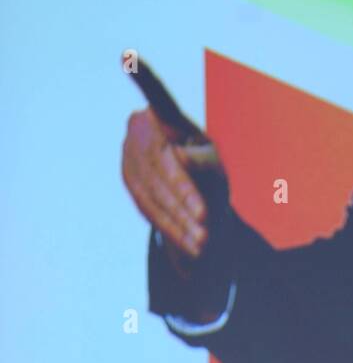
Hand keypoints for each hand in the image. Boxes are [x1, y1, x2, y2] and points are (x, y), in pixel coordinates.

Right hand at [121, 105, 223, 260]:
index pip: (168, 159)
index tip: (203, 215)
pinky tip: (188, 247)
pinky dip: (168, 229)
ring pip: (150, 199)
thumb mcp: (214, 161)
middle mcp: (135, 132)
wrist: (193, 172)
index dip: (184, 189)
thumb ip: (203, 158)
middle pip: (158, 182)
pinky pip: (146, 209)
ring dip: (176, 227)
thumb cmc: (208, 164)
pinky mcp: (128, 179)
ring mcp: (127, 155)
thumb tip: (181, 157)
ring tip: (200, 247)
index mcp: (157, 115)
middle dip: (183, 215)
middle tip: (205, 239)